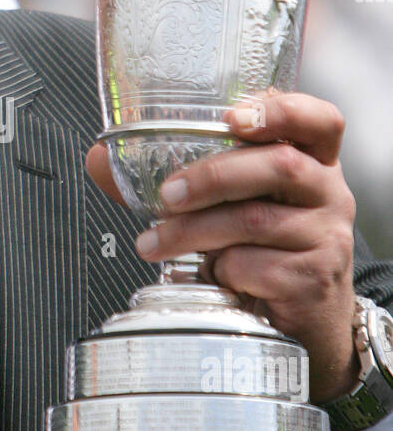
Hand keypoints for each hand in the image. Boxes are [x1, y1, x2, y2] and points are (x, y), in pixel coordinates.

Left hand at [86, 91, 359, 405]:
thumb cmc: (262, 248)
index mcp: (313, 162)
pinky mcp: (313, 280)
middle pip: (279, 166)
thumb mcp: (233, 205)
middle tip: (166, 195)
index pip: (319, 121)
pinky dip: (221, 270)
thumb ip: (177, 179)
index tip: (231, 118)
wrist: (306, 319)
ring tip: (153, 243)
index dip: (280, 111)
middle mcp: (328, 194)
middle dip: (212, 176)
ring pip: (255, 221)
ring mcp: (326, 238)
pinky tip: (208, 276)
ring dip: (194, 231)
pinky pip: (256, 267)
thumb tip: (101, 161)